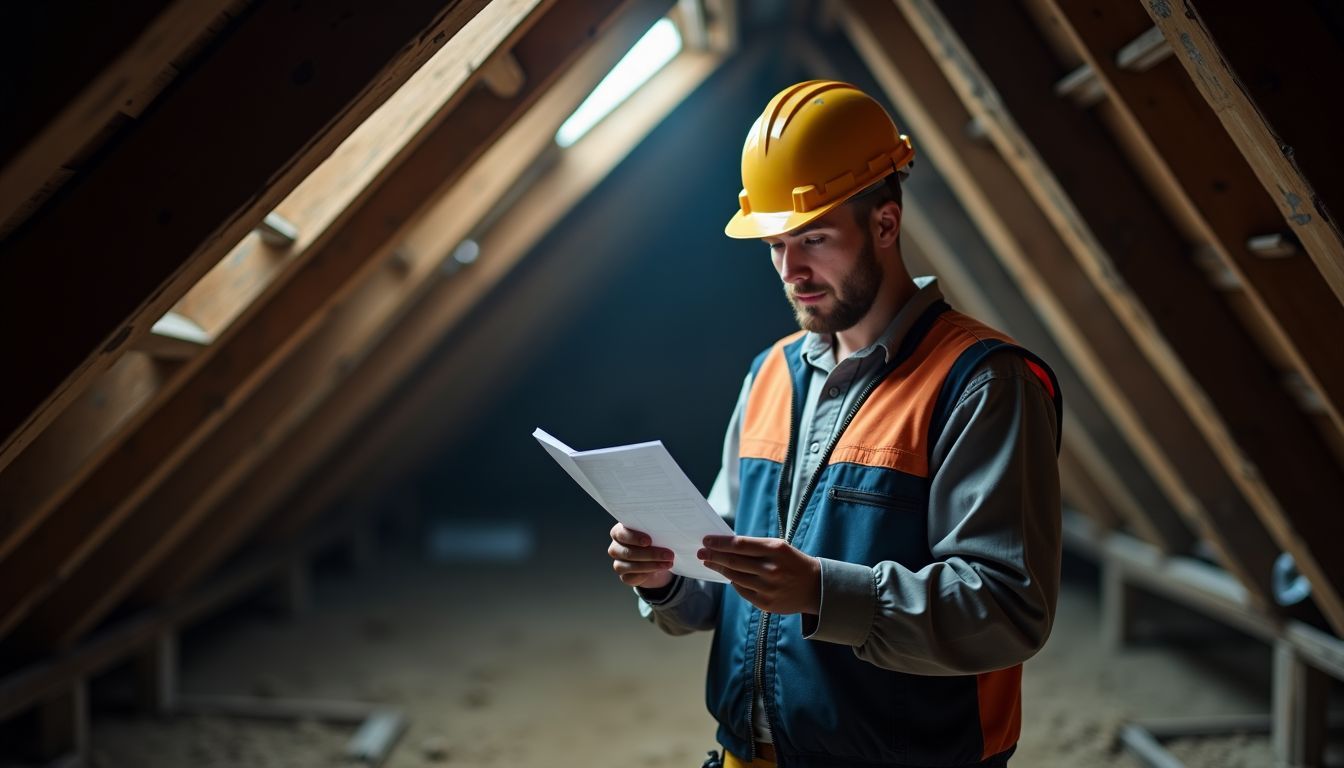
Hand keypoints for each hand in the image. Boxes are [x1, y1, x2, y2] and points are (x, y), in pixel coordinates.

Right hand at [608, 523, 674, 587]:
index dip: (634, 538)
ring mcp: (618, 563)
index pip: (620, 534)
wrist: (655, 559)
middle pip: (628, 552)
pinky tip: (658, 571)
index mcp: (619, 532)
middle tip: (668, 554)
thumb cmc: (653, 541)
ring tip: (667, 563)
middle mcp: (615, 548)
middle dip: (651, 554)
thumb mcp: (654, 533)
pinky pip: (632, 577)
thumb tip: (666, 533)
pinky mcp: (624, 576)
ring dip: (652, 565)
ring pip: (631, 566)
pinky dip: (647, 574)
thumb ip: (653, 531)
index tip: (649, 541)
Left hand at [699, 535, 820, 614]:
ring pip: (735, 577)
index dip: (720, 543)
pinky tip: (729, 576)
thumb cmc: (793, 562)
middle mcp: (771, 569)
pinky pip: (742, 591)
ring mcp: (768, 588)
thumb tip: (726, 545)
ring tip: (710, 562)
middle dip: (714, 556)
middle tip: (701, 552)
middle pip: (733, 561)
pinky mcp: (765, 603)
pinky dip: (734, 582)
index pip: (739, 544)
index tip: (706, 540)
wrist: (815, 588)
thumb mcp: (779, 547)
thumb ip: (755, 547)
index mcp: (775, 550)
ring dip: (720, 569)